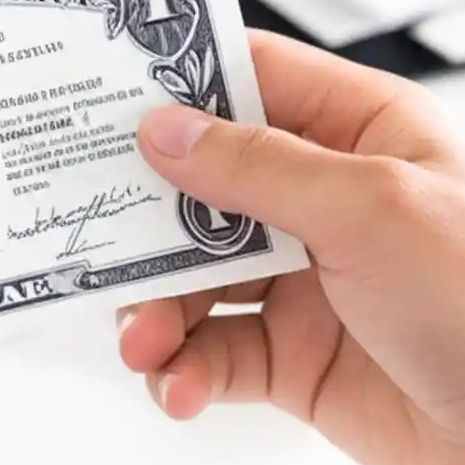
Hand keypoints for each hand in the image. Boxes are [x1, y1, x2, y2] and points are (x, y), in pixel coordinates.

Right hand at [120, 30, 464, 464]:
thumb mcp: (370, 207)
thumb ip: (256, 167)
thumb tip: (165, 130)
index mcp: (359, 133)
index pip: (249, 81)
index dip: (177, 82)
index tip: (103, 93)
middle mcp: (324, 200)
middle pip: (199, 186)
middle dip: (143, 218)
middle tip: (94, 230)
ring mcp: (303, 279)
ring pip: (190, 276)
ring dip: (154, 308)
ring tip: (144, 338)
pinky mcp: (291, 355)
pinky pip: (210, 351)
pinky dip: (182, 369)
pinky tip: (179, 383)